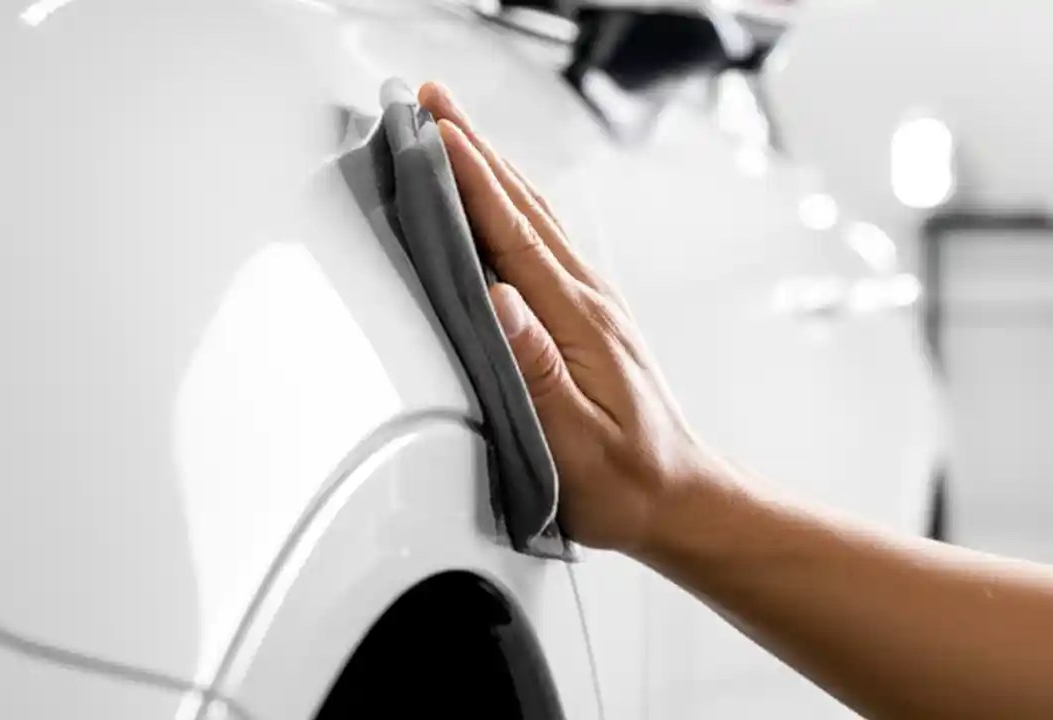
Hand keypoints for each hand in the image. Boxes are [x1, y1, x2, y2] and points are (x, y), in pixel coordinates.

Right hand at [418, 82, 721, 556]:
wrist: (680, 498)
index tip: (439, 131)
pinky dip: (514, 202)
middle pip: (525, 206)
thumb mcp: (574, 441)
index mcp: (580, 323)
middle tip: (435, 101)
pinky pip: (546, 239)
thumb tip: (500, 300)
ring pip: (537, 216)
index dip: (473, 180)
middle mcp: (590, 300)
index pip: (515, 236)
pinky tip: (502, 197)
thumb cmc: (624, 483)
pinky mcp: (591, 316)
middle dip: (477, 148)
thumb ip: (535, 369)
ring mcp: (594, 304)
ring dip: (495, 167)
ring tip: (457, 131)